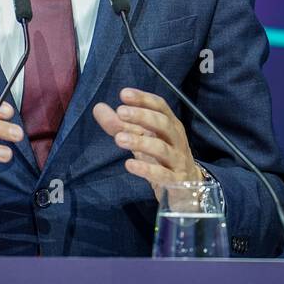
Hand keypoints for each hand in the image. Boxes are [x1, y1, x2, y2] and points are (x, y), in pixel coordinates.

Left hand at [92, 87, 203, 202]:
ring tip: (118, 138)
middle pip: (163, 123)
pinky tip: (129, 165)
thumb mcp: (141, 139)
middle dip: (142, 116)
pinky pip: (162, 174)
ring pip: (161, 148)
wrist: (185, 189)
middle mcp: (177, 139)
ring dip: (140, 142)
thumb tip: (98, 107)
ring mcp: (178, 160)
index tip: (124, 94)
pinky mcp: (176, 181)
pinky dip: (146, 169)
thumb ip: (120, 125)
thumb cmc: (161, 158)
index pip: (160, 107)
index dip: (143, 99)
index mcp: (170, 125)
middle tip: (121, 111)